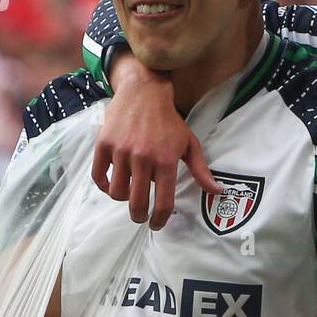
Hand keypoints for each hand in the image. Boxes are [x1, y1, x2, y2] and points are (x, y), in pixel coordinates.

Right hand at [92, 54, 222, 228]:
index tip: (157, 223)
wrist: (144, 92)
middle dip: (139, 216)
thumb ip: (201, 171)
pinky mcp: (103, 145)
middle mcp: (142, 158)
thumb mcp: (189, 144)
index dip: (160, 219)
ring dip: (123, 199)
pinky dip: (104, 185)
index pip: (163, 202)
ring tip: (129, 194)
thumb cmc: (169, 121)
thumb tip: (217, 192)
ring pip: (116, 192)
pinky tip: (113, 183)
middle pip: (136, 202)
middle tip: (140, 216)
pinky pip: (99, 176)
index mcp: (165, 160)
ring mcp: (121, 151)